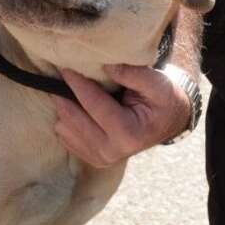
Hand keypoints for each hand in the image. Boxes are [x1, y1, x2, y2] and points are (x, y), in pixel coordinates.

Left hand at [52, 64, 191, 167]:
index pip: (94, 105)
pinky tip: (71, 105)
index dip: (78, 84)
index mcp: (129, 134)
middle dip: (64, 95)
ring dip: (63, 107)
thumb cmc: (163, 100)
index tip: (66, 67)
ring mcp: (101, 158)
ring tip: (64, 88)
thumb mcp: (158, 83)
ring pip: (66, 129)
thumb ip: (133, 74)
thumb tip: (106, 65)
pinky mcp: (93, 158)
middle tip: (56, 75)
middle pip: (74, 119)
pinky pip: (66, 137)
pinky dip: (65, 119)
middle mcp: (112, 151)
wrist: (168, 121)